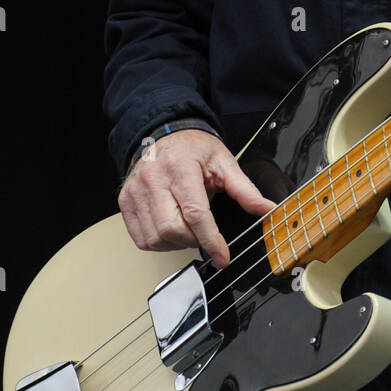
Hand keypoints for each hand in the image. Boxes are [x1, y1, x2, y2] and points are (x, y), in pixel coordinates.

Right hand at [118, 129, 275, 268]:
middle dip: (194, 240)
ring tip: (188, 227)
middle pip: (173, 229)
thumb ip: (245, 189)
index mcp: (180, 168)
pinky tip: (171, 230)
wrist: (165, 134)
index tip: (223, 257)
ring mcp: (136, 191)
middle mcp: (154, 179)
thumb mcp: (224, 162)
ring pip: (156, 238)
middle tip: (204, 231)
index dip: (211, 240)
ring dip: (176, 243)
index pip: (195, 214)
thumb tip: (266, 208)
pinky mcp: (125, 201)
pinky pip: (140, 238)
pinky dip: (159, 242)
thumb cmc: (194, 149)